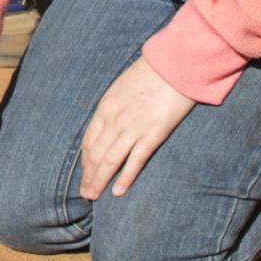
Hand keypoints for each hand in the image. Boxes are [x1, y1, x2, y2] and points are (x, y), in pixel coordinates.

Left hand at [79, 56, 196, 199]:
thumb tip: (112, 120)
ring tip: (94, 196)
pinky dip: (124, 178)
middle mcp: (114, 119)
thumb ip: (115, 105)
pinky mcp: (152, 135)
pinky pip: (134, 161)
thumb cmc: (152, 73)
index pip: (89, 140)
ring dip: (99, 180)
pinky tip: (118, 191)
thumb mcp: (124, 86)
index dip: (85, 160)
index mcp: (106, 107)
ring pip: (109, 161)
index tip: (85, 173)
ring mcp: (132, 128)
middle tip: (86, 193)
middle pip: (95, 154)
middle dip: (89, 175)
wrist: (175, 64)